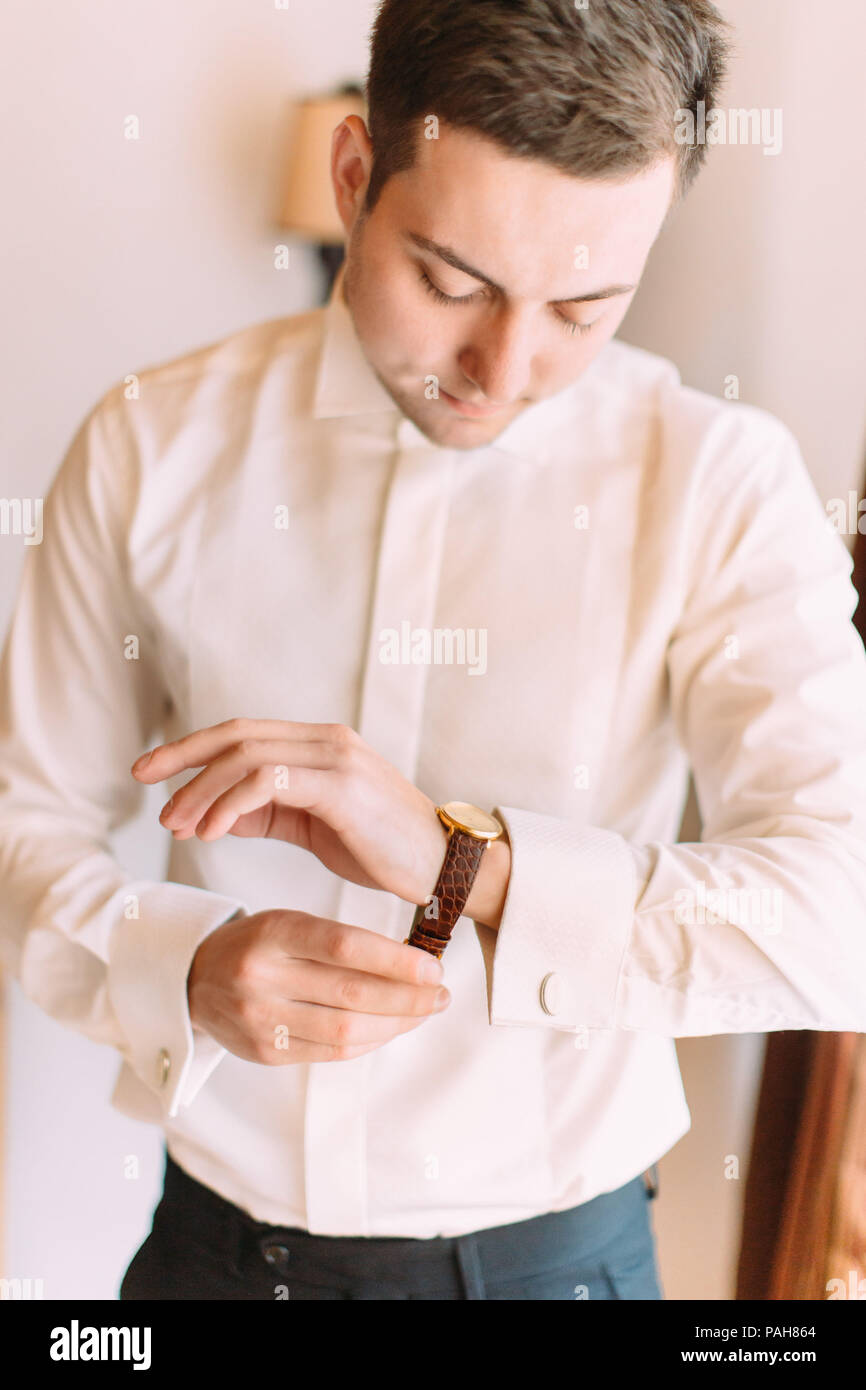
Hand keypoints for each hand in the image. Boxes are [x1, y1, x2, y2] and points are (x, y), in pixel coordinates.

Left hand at [132, 718, 447, 906]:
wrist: (442, 866)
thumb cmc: (381, 849)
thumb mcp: (314, 826)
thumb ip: (269, 811)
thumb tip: (217, 811)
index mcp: (320, 744)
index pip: (242, 733)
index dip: (191, 747)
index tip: (150, 770)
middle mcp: (327, 740)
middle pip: (236, 734)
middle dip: (181, 756)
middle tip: (143, 781)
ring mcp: (335, 759)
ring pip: (246, 757)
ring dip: (202, 790)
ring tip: (178, 824)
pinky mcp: (340, 786)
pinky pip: (268, 782)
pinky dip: (231, 803)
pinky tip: (213, 830)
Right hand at [187, 907, 449, 1064]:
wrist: (194, 980)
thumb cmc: (259, 944)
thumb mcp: (290, 923)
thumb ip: (342, 942)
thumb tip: (412, 964)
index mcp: (273, 933)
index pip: (344, 946)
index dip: (395, 960)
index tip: (433, 967)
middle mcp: (262, 977)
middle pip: (351, 995)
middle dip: (408, 999)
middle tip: (442, 994)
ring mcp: (260, 1020)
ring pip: (345, 1032)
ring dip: (396, 1025)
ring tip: (425, 1012)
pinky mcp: (263, 1052)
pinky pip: (330, 1053)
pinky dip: (369, 1042)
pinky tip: (390, 1029)